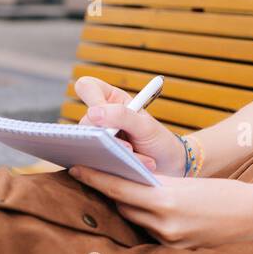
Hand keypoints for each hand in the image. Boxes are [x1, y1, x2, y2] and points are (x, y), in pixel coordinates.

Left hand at [66, 167, 252, 247]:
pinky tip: (149, 214)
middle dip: (111, 191)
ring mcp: (169, 239)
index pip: (120, 187)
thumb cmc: (223, 193)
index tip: (76, 166)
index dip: (96, 177)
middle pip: (124, 206)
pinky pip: (151, 234)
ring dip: (130, 208)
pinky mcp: (176, 251)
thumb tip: (134, 184)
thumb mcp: (188, 183)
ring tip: (121, 193)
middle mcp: (164, 221)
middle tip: (94, 174)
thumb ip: (159, 185)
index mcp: (166, 198)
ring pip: (136, 220)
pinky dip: (148, 222)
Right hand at [72, 76, 187, 177]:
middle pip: (84, 122)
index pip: (87, 86)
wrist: (168, 165)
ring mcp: (98, 138)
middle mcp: (101, 117)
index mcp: (112, 100)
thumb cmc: (158, 139)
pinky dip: (113, 165)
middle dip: (105, 136)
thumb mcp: (145, 126)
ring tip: (135, 156)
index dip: (91, 99)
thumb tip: (93, 113)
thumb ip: (121, 116)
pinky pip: (94, 162)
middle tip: (127, 146)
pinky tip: (129, 166)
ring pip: (88, 144)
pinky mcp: (98, 156)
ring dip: (113, 153)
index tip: (103, 116)